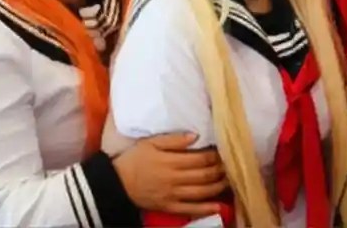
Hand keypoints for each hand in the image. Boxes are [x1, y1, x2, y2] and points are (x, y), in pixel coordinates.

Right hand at [113, 133, 227, 217]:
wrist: (116, 183)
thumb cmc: (134, 159)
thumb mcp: (150, 143)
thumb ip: (173, 139)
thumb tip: (196, 136)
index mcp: (170, 161)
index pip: (200, 158)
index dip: (214, 155)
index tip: (223, 151)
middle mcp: (174, 178)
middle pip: (203, 175)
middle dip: (220, 170)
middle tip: (230, 165)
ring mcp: (173, 195)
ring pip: (201, 192)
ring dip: (217, 186)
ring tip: (228, 180)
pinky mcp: (169, 207)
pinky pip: (190, 209)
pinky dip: (206, 208)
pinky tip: (218, 206)